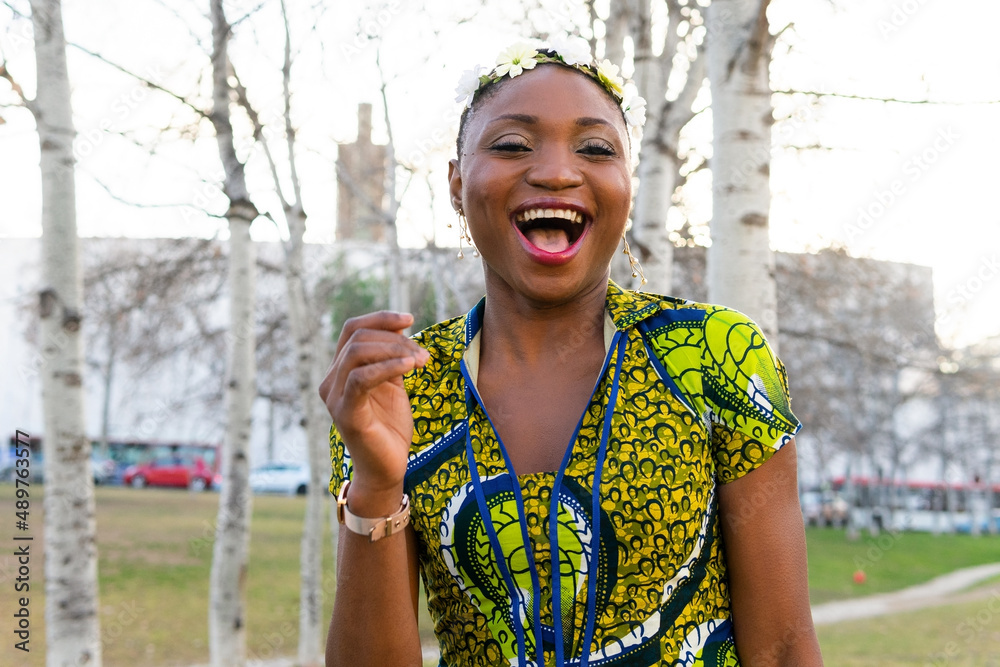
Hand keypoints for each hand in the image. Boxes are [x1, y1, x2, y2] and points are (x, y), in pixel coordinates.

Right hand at [319, 311, 429, 505]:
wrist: (387, 468)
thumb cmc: (390, 427)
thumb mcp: (394, 384)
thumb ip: (392, 357)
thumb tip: (401, 325)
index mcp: (340, 370)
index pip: (352, 329)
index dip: (380, 319)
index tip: (410, 319)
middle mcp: (331, 380)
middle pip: (357, 338)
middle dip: (395, 340)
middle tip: (423, 355)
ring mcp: (334, 397)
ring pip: (357, 353)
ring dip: (394, 350)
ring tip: (421, 361)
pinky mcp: (345, 413)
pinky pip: (361, 378)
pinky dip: (388, 367)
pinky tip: (411, 367)